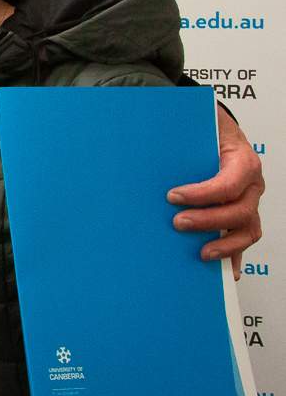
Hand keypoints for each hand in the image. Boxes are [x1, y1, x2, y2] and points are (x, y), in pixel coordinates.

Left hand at [167, 105, 263, 276]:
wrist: (219, 128)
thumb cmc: (207, 127)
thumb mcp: (198, 123)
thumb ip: (179, 130)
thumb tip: (144, 141)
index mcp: (242, 160)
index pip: (229, 183)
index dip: (203, 194)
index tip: (172, 196)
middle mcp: (251, 184)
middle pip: (239, 211)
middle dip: (208, 221)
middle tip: (177, 223)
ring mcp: (250, 202)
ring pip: (247, 230)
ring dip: (225, 245)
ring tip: (201, 254)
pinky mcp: (242, 214)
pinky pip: (243, 238)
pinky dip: (234, 255)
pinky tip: (224, 272)